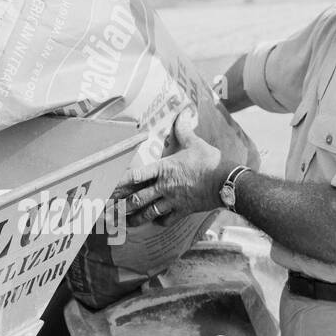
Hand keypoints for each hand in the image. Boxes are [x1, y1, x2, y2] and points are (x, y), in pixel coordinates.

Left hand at [113, 107, 222, 223]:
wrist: (227, 182)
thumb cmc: (210, 161)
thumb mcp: (194, 142)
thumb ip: (183, 129)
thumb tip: (182, 113)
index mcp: (164, 169)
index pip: (136, 176)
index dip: (120, 183)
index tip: (108, 187)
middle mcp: (164, 187)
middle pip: (138, 199)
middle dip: (122, 206)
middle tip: (109, 212)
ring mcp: (173, 201)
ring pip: (149, 212)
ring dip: (136, 218)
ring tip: (125, 222)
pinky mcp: (183, 210)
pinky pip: (167, 219)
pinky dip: (159, 221)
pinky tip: (154, 221)